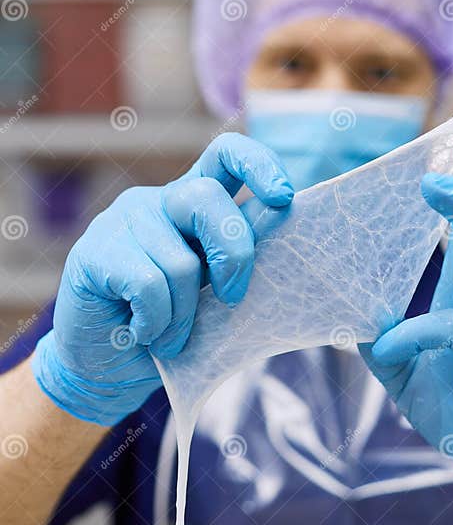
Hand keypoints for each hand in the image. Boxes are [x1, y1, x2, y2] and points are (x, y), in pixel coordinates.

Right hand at [33, 134, 293, 425]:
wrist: (106, 369)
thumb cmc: (172, 328)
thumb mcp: (216, 292)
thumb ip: (239, 259)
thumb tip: (284, 233)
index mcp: (196, 203)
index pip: (226, 155)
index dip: (258, 164)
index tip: (283, 198)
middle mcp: (160, 202)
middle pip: (208, 198)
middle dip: (234, 254)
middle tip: (232, 299)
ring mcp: (124, 221)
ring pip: (180, 261)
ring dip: (185, 315)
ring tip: (171, 338)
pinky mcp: (95, 250)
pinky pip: (148, 285)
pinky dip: (156, 322)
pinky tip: (143, 333)